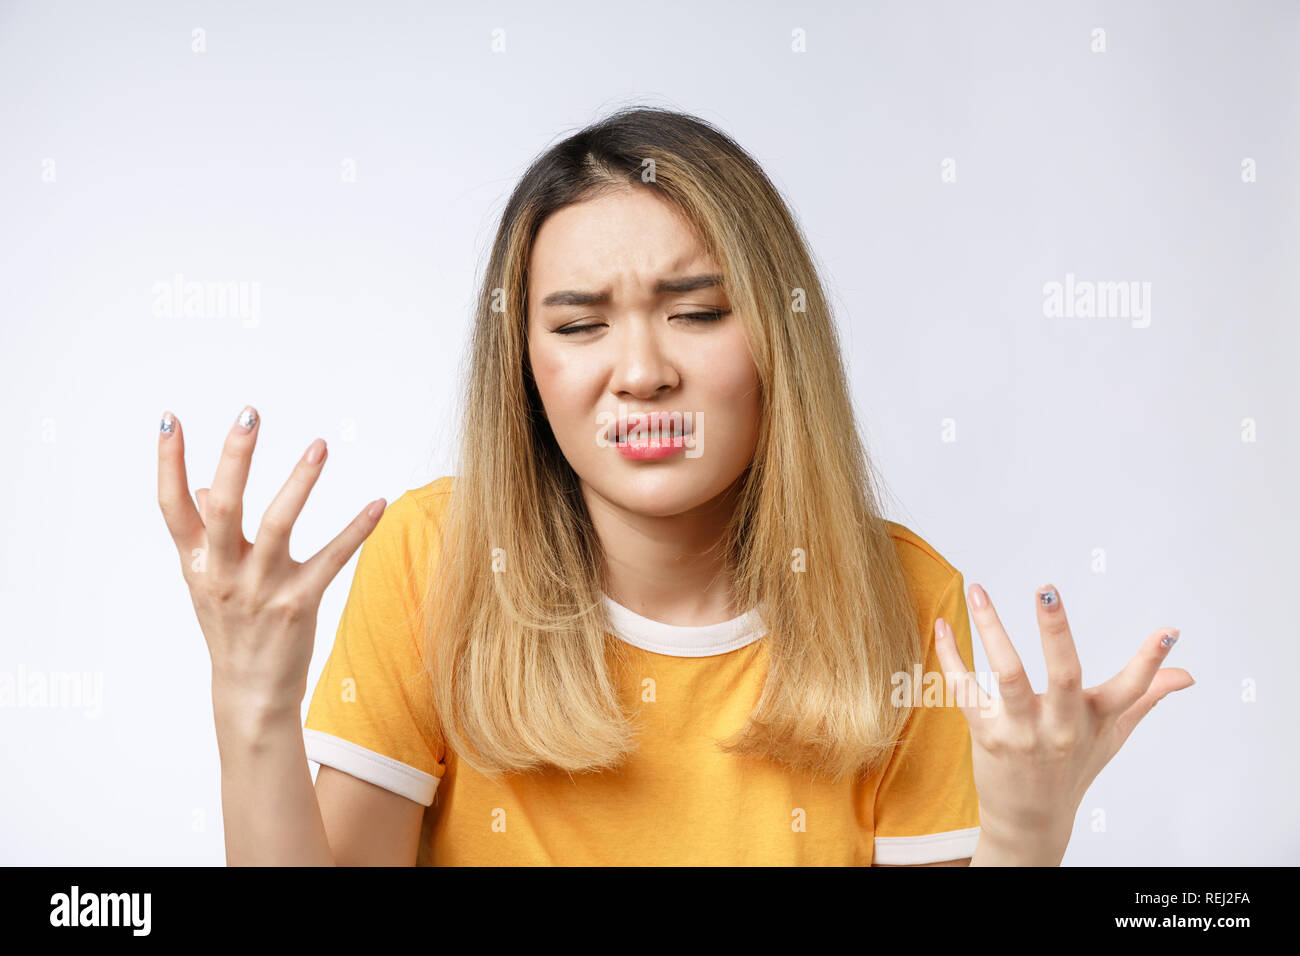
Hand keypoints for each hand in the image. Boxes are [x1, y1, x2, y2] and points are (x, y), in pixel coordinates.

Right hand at [156, 406, 386, 727]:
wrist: (250, 693)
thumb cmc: (231, 627)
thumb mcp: (209, 582)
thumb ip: (205, 535)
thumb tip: (204, 488)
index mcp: (198, 563)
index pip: (173, 506)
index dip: (168, 463)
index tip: (169, 419)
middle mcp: (225, 574)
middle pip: (225, 508)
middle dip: (236, 458)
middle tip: (249, 414)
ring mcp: (262, 590)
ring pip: (279, 526)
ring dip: (300, 483)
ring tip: (319, 445)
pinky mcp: (299, 604)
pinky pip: (332, 560)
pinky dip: (356, 530)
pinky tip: (378, 503)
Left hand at [934, 582, 1193, 863]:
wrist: (1030, 822)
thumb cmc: (1073, 769)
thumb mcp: (1112, 735)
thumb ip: (1145, 697)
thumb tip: (1186, 674)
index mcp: (1094, 719)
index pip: (1132, 689)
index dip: (1151, 662)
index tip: (1168, 632)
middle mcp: (1060, 725)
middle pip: (1063, 674)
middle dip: (1055, 630)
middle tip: (1046, 590)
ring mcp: (1022, 730)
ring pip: (1007, 674)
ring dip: (991, 630)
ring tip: (979, 591)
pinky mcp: (986, 733)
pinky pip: (965, 688)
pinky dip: (950, 655)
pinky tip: (942, 624)